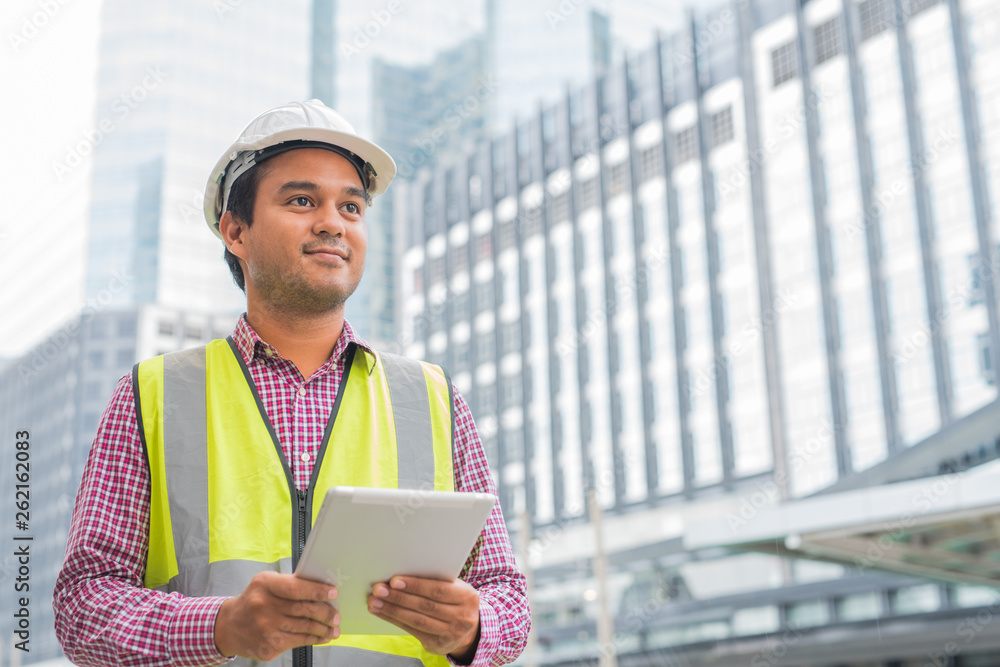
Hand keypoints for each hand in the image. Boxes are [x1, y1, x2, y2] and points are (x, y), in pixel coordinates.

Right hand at [214, 571, 339, 659]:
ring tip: (335, 628)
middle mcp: (263, 606)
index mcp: (264, 585)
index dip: (317, 590)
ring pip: (304, 627)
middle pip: (303, 609)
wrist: (229, 626)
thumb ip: (289, 584)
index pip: (295, 588)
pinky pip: (299, 641)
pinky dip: (314, 639)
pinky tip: (322, 637)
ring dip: (324, 628)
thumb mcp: (266, 584)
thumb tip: (322, 590)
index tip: (333, 593)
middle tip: (337, 615)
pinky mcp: (269, 646)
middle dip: (325, 612)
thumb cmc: (254, 601)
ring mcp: (266, 628)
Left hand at [368, 576, 479, 661]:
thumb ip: (437, 581)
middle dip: (398, 597)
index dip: (416, 585)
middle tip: (379, 589)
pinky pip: (412, 631)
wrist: (470, 629)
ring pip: (417, 620)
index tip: (394, 580)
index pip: (438, 590)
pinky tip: (382, 612)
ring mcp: (450, 633)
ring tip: (375, 601)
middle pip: (425, 606)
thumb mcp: (456, 588)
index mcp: (467, 597)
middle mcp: (462, 617)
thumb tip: (403, 575)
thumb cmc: (456, 600)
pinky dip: (394, 620)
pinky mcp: (437, 645)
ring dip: (392, 610)